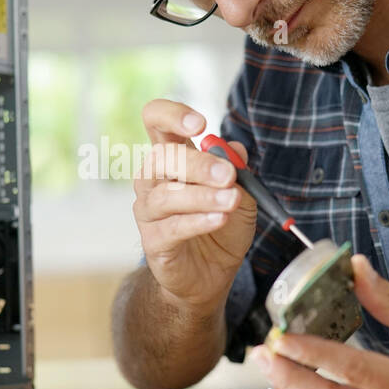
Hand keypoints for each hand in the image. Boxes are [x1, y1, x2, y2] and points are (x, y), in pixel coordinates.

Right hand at [133, 99, 256, 308]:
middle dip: (199, 164)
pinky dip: (198, 221)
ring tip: (230, 201)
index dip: (172, 116)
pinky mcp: (153, 240)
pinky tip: (219, 218)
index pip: (156, 121)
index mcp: (171, 157)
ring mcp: (149, 210)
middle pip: (163, 157)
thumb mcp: (240, 193)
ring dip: (202, 196)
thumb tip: (234, 148)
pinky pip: (173, 226)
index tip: (199, 125)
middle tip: (229, 175)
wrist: (212, 273)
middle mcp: (153, 178)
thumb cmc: (221, 225)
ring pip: (167, 195)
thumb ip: (235, 169)